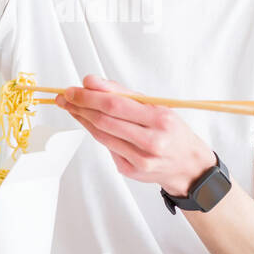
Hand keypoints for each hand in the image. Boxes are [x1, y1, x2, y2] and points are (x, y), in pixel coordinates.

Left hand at [56, 74, 216, 196]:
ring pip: (103, 135)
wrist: (188, 166)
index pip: (115, 105)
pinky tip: (91, 124)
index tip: (73, 89)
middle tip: (65, 97)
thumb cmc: (172, 131)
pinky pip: (108, 148)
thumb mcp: (156, 106)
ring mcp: (140, 159)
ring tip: (71, 107)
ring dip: (83, 119)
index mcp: (160, 119)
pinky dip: (98, 134)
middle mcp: (151, 141)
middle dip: (80, 106)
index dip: (89, 96)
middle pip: (105, 121)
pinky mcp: (131, 171)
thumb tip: (91, 82)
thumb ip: (123, 93)